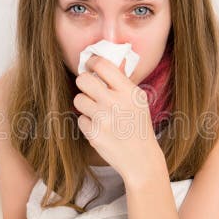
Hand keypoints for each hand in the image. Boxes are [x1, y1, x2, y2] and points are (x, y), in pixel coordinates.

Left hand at [74, 55, 163, 177]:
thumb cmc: (139, 125)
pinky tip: (99, 127)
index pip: (101, 65)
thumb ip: (123, 80)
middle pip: (83, 79)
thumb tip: (113, 60)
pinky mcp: (93, 134)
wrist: (141, 158)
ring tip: (96, 110)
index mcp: (128, 91)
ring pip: (78, 99)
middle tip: (89, 88)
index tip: (90, 65)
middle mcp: (115, 102)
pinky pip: (80, 119)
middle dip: (84, 82)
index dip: (92, 62)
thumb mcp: (138, 100)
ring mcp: (103, 119)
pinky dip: (87, 123)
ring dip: (85, 104)